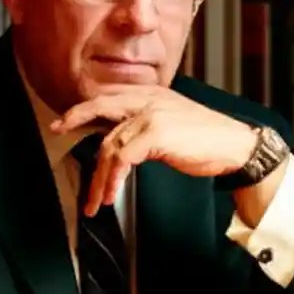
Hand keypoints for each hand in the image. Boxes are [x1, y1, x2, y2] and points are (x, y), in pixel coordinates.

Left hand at [50, 85, 257, 216]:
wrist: (236, 146)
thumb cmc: (207, 139)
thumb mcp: (171, 123)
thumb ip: (144, 125)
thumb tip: (117, 141)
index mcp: (152, 93)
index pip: (111, 95)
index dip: (86, 106)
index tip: (67, 119)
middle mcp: (149, 98)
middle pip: (101, 104)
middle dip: (76, 117)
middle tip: (58, 130)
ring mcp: (151, 113)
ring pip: (109, 143)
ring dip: (99, 177)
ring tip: (96, 200)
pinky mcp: (156, 132)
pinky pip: (122, 157)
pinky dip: (113, 179)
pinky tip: (111, 194)